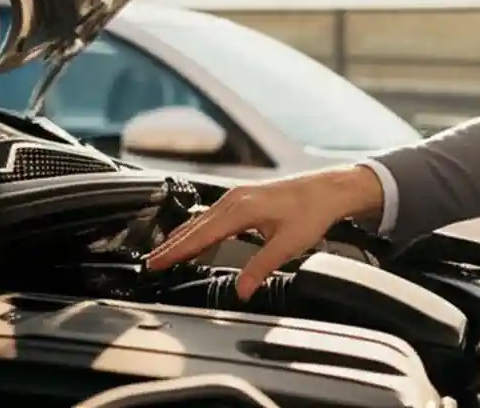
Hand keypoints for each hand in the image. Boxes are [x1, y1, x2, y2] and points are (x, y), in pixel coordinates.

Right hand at [144, 164, 384, 300]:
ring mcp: (238, 196)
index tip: (157, 263)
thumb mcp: (289, 244)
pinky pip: (212, 215)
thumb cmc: (313, 211)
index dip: (176, 251)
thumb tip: (242, 290)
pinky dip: (198, 229)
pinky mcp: (244, 198)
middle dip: (172, 245)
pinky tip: (194, 239)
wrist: (329, 189)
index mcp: (242, 209)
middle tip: (151, 263)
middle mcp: (235, 199)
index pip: (200, 234)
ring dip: (183, 237)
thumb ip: (262, 267)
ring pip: (202, 220)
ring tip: (165, 254)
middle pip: (195, 226)